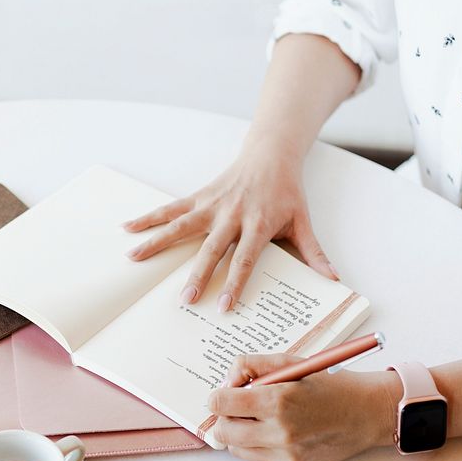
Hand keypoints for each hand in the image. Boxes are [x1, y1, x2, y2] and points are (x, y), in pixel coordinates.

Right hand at [122, 153, 336, 312]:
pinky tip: (128, 227)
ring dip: (157, 242)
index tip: (222, 307)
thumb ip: (314, 252)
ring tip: (134, 258)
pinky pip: (171, 209)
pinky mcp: (199, 197)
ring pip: (181, 226)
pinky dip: (149, 217)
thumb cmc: (287, 191)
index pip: (245, 259)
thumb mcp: (303, 221)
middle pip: (211, 249)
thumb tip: (333, 280)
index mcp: (257, 224)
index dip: (234, 283)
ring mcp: (211, 205)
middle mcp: (231, 215)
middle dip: (198, 275)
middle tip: (185, 299)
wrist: (271, 154)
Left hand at [208, 352, 396, 460]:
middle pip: (223, 431)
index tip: (226, 393)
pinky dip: (258, 445)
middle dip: (225, 417)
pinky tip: (278, 431)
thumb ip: (251, 366)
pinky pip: (257, 458)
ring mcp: (286, 454)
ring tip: (261, 418)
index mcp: (278, 399)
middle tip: (240, 407)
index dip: (219, 396)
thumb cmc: (329, 384)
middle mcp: (280, 431)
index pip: (221, 404)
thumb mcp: (290, 362)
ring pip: (236, 448)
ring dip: (240, 433)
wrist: (366, 413)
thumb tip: (226, 382)